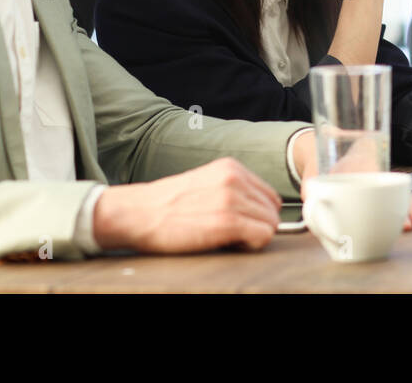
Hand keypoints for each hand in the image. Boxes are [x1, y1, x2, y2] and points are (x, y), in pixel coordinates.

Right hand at [93, 158, 281, 252]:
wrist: (138, 213)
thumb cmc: (168, 205)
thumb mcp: (206, 183)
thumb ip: (233, 189)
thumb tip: (259, 210)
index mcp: (231, 167)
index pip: (269, 194)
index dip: (258, 213)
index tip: (242, 223)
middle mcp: (235, 178)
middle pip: (273, 209)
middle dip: (259, 225)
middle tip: (234, 234)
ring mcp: (232, 198)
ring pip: (271, 223)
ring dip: (255, 236)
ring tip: (228, 238)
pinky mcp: (227, 221)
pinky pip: (263, 236)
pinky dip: (252, 245)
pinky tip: (229, 243)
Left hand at [292, 129, 411, 230]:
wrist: (328, 149)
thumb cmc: (322, 165)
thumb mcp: (311, 175)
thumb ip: (311, 188)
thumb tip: (311, 200)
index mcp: (358, 166)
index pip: (373, 177)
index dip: (382, 193)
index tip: (393, 210)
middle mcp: (375, 174)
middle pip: (394, 189)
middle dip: (405, 207)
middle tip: (411, 224)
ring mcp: (384, 181)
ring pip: (405, 194)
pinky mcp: (389, 190)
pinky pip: (409, 198)